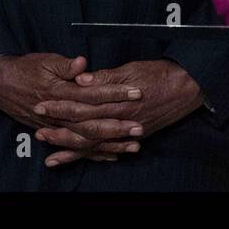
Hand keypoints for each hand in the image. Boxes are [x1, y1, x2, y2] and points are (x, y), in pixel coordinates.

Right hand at [0, 53, 144, 164]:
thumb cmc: (26, 69)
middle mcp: (58, 114)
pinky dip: (92, 154)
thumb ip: (66, 66)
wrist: (0, 83)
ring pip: (86, 140)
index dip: (115, 93)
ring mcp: (55, 126)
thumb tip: (83, 64)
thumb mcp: (46, 61)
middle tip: (139, 127)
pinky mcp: (53, 132)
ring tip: (133, 146)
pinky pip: (74, 148)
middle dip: (117, 126)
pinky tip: (112, 156)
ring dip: (110, 144)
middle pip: (92, 123)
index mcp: (60, 93)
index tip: (136, 92)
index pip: (93, 95)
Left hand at [33, 59, 202, 166]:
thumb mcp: (132, 69)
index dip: (61, 106)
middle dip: (60, 132)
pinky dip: (95, 156)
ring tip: (51, 155)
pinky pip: (111, 150)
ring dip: (72, 150)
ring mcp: (129, 131)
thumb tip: (81, 79)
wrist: (190, 87)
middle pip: (85, 129)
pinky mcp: (135, 136)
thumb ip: (106, 77)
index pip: (82, 105)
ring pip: (96, 144)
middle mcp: (122, 120)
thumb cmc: (161, 73)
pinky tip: (82, 160)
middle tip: (38, 133)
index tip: (42, 104)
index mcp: (118, 101)